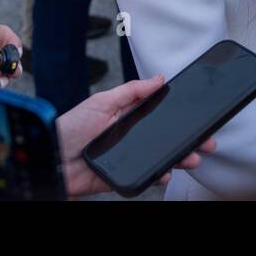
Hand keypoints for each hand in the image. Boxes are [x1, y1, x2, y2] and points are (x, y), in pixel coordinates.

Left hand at [56, 76, 217, 197]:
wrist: (49, 158)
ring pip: (160, 157)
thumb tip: (158, 78)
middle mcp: (130, 137)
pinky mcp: (121, 176)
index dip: (179, 115)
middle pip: (165, 137)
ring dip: (179, 157)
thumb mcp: (102, 101)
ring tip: (192, 157)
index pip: (159, 114)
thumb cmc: (70, 127)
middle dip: (188, 139)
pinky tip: (166, 172)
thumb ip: (131, 91)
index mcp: (127, 116)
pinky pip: (145, 176)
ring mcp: (127, 157)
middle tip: (207, 140)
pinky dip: (158, 175)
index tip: (198, 115)